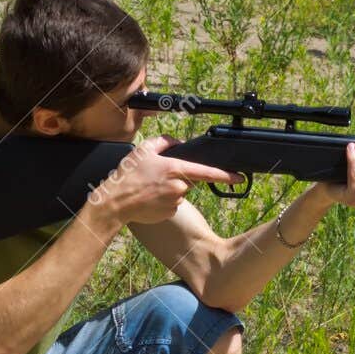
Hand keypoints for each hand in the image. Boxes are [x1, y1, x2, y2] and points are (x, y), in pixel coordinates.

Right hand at [88, 135, 241, 225]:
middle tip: (157, 175)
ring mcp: (175, 202)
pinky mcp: (170, 212)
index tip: (239, 177)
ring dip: (171, 188)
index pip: (207, 172)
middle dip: (179, 176)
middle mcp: (178, 187)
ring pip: (181, 192)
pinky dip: (165, 199)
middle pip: (190, 180)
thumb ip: (164, 141)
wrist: (115, 203)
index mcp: (175, 169)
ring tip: (150, 186)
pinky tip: (151, 197)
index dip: (225, 175)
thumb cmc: (128, 176)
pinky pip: (173, 203)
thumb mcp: (143, 149)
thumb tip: (178, 143)